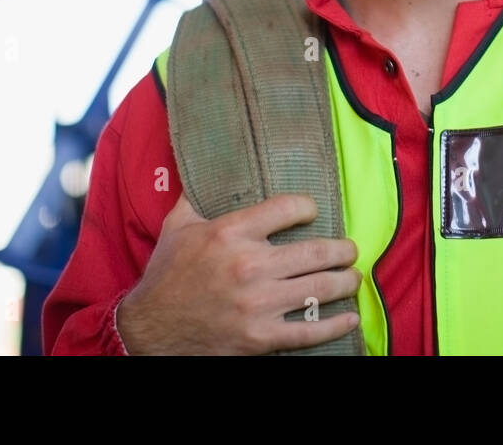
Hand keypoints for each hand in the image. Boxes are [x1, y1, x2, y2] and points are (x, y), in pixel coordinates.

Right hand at [116, 192, 361, 354]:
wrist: (149, 329)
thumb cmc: (166, 274)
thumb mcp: (178, 226)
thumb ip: (198, 195)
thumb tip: (206, 164)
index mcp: (231, 233)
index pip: (288, 208)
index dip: (307, 207)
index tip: (312, 211)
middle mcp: (249, 266)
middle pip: (316, 251)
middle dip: (342, 250)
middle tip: (350, 249)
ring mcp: (258, 304)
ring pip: (319, 289)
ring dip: (345, 281)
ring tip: (353, 277)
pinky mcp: (260, 337)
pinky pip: (309, 330)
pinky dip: (336, 324)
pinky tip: (350, 316)